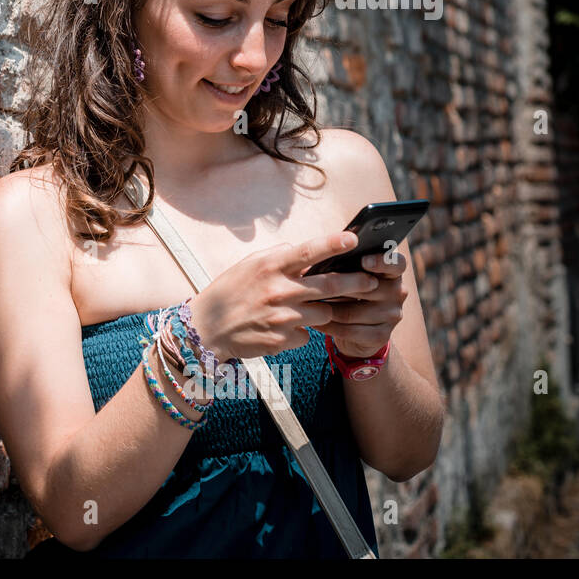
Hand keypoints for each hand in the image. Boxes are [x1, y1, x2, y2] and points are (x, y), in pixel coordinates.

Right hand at [187, 231, 378, 361]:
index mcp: (269, 267)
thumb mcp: (248, 265)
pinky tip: (283, 328)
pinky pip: (306, 334)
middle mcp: (277, 290)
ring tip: (309, 308)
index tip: (354, 238)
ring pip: (323, 313)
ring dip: (323, 310)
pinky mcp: (282, 339)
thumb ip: (277, 257)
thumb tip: (303, 250)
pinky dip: (301, 330)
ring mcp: (281, 317)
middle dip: (356, 282)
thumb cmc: (229, 292)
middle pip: (329, 285)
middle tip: (371, 281)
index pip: (308, 252)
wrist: (206, 329)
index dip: (333, 244)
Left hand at [310, 250, 408, 357]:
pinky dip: (328, 326)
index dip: (381, 261)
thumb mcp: (350, 276)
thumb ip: (345, 265)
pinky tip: (313, 321)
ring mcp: (392, 316)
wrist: (359, 331)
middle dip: (336, 286)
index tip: (363, 260)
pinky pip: (349, 330)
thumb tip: (320, 257)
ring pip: (352, 311)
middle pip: (367, 287)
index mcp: (393, 272)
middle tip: (311, 284)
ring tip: (306, 303)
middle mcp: (398, 292)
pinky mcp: (381, 336)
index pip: (396, 263)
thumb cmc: (349, 293)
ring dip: (326, 308)